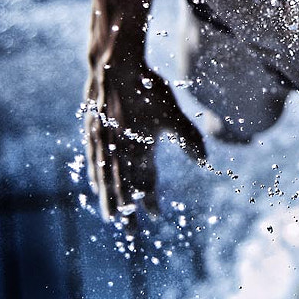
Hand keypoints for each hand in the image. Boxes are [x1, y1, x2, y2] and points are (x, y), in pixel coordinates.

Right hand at [84, 60, 205, 220]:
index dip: (151, 202)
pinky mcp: (92, 131)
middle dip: (127, 212)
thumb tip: (206, 161)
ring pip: (105, 179)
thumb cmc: (147, 89)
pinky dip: (96, 176)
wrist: (115, 65)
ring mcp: (102, 143)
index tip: (156, 218)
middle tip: (129, 233)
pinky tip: (96, 183)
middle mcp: (117, 152)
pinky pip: (94, 161)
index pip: (146, 185)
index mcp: (138, 151)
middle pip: (122, 190)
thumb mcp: (172, 114)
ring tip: (111, 215)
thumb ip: (188, 139)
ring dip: (110, 198)